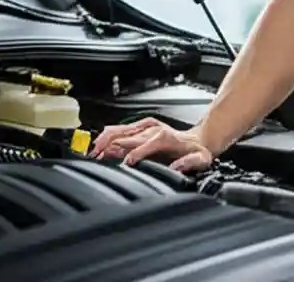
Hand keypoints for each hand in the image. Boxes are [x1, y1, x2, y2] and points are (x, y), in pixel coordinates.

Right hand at [90, 116, 213, 171]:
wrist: (198, 139)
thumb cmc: (196, 151)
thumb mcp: (200, 159)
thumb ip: (189, 163)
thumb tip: (177, 167)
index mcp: (165, 138)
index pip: (146, 145)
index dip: (135, 154)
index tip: (126, 164)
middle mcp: (153, 129)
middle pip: (127, 136)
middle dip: (112, 147)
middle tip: (98, 159)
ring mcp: (146, 126)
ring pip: (120, 130)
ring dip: (106, 141)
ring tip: (93, 152)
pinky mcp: (141, 126)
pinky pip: (121, 129)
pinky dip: (108, 136)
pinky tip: (99, 144)